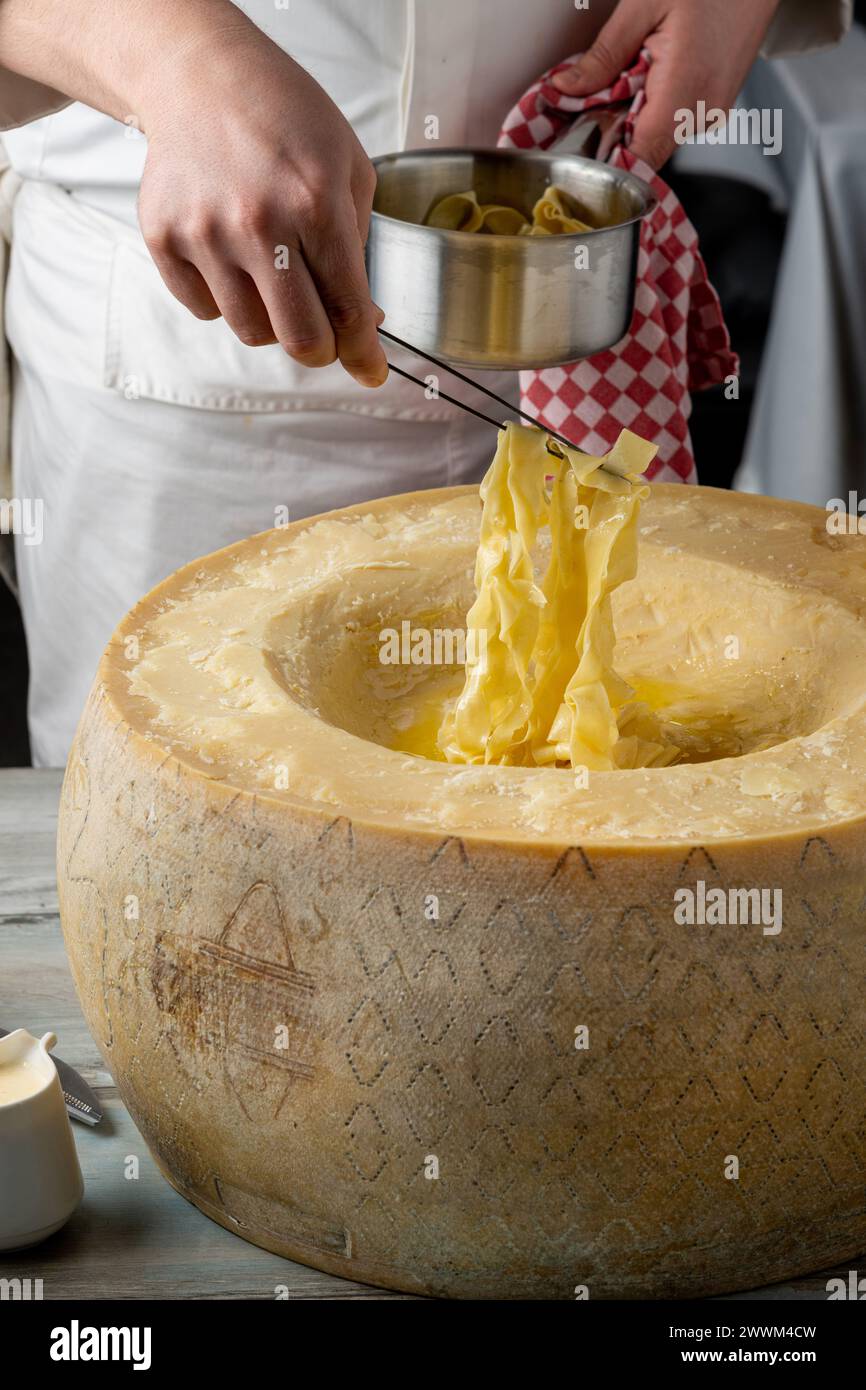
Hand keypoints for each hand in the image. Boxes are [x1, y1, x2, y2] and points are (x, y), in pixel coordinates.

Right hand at [137, 22, 387, 386]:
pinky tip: (230, 256)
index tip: (370, 373)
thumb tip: (363, 319)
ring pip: (250, 331)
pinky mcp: (164, 238)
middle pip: (299, 339)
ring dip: (270, 320)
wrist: (201, 77)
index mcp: (315, 205)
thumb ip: (361, 245)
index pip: (348, 309)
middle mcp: (258, 224)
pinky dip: (224, 299)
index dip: (364, 353)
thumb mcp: (348, 167)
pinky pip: (204, 309)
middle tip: (323, 334)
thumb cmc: (286, 119)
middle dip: (320, 348)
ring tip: (271, 274)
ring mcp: (205, 233)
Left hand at [552, 0, 781, 169]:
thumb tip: (566, 88)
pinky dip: (653, 106)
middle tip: (596, 96)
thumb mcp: (644, 5)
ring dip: (633, 116)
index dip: (605, 160)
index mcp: (685, 91)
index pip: (638, 159)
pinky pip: (674, 121)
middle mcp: (703, 111)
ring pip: (657, 138)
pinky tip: (651, 74)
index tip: (578, 144)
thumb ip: (604, 55)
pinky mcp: (716, 103)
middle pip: (644, 151)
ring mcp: (713, 110)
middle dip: (613, 132)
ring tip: (632, 73)